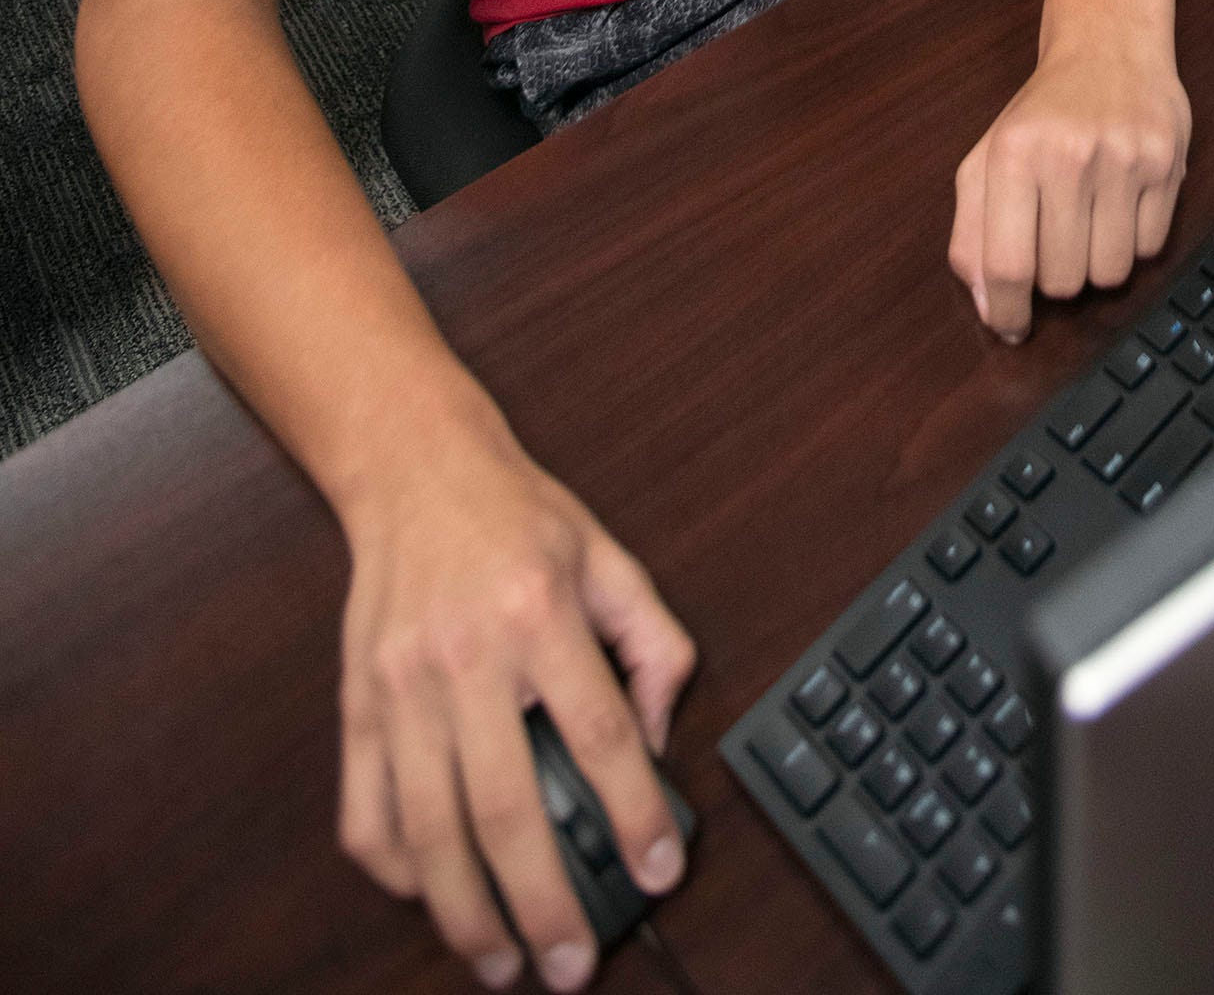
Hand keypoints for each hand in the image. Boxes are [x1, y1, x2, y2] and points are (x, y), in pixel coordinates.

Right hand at [337, 407, 695, 987]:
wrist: (416, 469)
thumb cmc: (518, 517)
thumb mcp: (611, 559)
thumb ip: (654, 645)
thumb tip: (656, 745)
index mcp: (539, 614)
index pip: (601, 735)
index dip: (635, 813)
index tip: (657, 871)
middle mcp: (465, 657)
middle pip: (505, 808)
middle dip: (543, 903)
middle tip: (571, 965)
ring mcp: (400, 687)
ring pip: (429, 830)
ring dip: (466, 913)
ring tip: (501, 965)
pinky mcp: (355, 705)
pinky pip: (365, 812)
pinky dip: (396, 870)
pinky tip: (432, 897)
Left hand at [949, 5, 1189, 341]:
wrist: (1109, 44)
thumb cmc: (1043, 113)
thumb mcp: (987, 159)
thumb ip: (972, 233)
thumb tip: (991, 308)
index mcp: (1013, 153)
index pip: (1006, 265)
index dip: (1006, 311)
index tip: (1011, 325)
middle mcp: (1068, 155)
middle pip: (1061, 280)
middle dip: (1054, 277)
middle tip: (1054, 241)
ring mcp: (1123, 159)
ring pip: (1109, 274)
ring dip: (1095, 265)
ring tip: (1089, 222)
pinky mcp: (1167, 163)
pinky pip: (1150, 250)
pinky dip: (1133, 244)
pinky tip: (1121, 205)